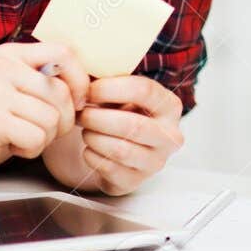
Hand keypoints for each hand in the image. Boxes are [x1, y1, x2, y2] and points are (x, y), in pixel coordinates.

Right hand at [0, 42, 88, 188]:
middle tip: (42, 130)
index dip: (81, 80)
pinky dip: (31, 149)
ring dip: (45, 138)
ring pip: (53, 118)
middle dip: (64, 120)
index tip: (79, 101)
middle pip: (62, 92)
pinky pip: (38, 137)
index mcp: (9, 54)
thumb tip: (96, 82)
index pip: (65, 53)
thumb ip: (50, 79)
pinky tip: (11, 146)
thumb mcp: (22, 92)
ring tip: (21, 136)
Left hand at [59, 75, 184, 195]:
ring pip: (119, 149)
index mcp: (170, 106)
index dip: (111, 88)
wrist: (120, 151)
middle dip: (99, 117)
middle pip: (133, 125)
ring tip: (84, 129)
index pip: (144, 91)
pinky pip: (108, 168)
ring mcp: (156, 161)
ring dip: (93, 137)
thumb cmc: (120, 115)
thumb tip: (80, 69)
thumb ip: (108, 82)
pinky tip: (88, 147)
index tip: (88, 89)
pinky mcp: (136, 181)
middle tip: (80, 112)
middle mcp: (170, 136)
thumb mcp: (121, 95)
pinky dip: (90, 155)